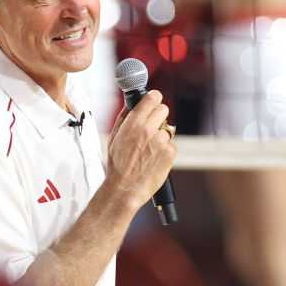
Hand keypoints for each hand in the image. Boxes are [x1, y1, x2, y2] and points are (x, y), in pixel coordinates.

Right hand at [105, 90, 176, 211]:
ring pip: (168, 129)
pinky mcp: (170, 153)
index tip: (153, 101)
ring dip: (161, 136)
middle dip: (159, 116)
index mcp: (134, 122)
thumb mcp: (114, 137)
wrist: (125, 188)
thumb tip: (131, 104)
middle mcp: (149, 129)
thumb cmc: (117, 165)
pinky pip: (171, 145)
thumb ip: (124, 118)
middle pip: (164, 109)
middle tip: (152, 126)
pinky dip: (165, 151)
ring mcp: (161, 141)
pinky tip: (154, 159)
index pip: (152, 97)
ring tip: (149, 150)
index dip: (153, 99)